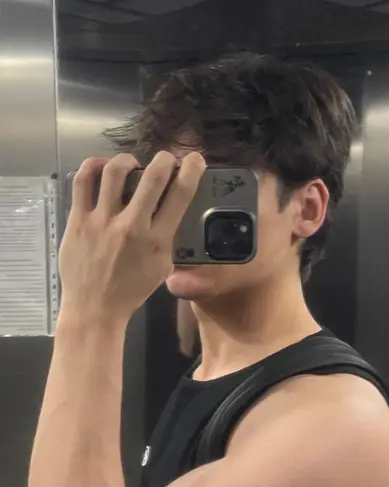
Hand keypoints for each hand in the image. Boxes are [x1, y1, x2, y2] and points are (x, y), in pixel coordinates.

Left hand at [58, 151, 205, 323]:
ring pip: (116, 171)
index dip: (192, 169)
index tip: (194, 160)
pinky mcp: (78, 219)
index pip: (181, 194)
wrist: (94, 309)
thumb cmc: (131, 290)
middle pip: (153, 175)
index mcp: (157, 240)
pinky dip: (95, 166)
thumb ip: (168, 238)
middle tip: (165, 160)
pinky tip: (103, 168)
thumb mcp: (162, 267)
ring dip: (129, 161)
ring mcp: (101, 221)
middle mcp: (131, 226)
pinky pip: (83, 181)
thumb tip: (171, 210)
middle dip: (165, 159)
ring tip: (132, 165)